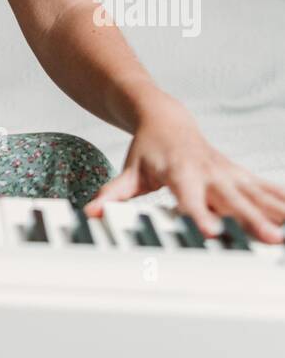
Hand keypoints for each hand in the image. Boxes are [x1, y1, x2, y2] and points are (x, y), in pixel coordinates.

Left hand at [83, 96, 284, 244]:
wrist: (165, 118)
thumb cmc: (147, 150)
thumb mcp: (129, 171)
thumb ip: (113, 194)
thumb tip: (91, 212)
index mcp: (180, 173)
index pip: (189, 198)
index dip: (199, 215)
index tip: (211, 233)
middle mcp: (208, 172)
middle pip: (232, 199)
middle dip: (253, 219)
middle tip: (271, 239)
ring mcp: (227, 172)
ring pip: (255, 194)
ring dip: (276, 212)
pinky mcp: (238, 173)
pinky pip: (265, 187)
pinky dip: (282, 200)